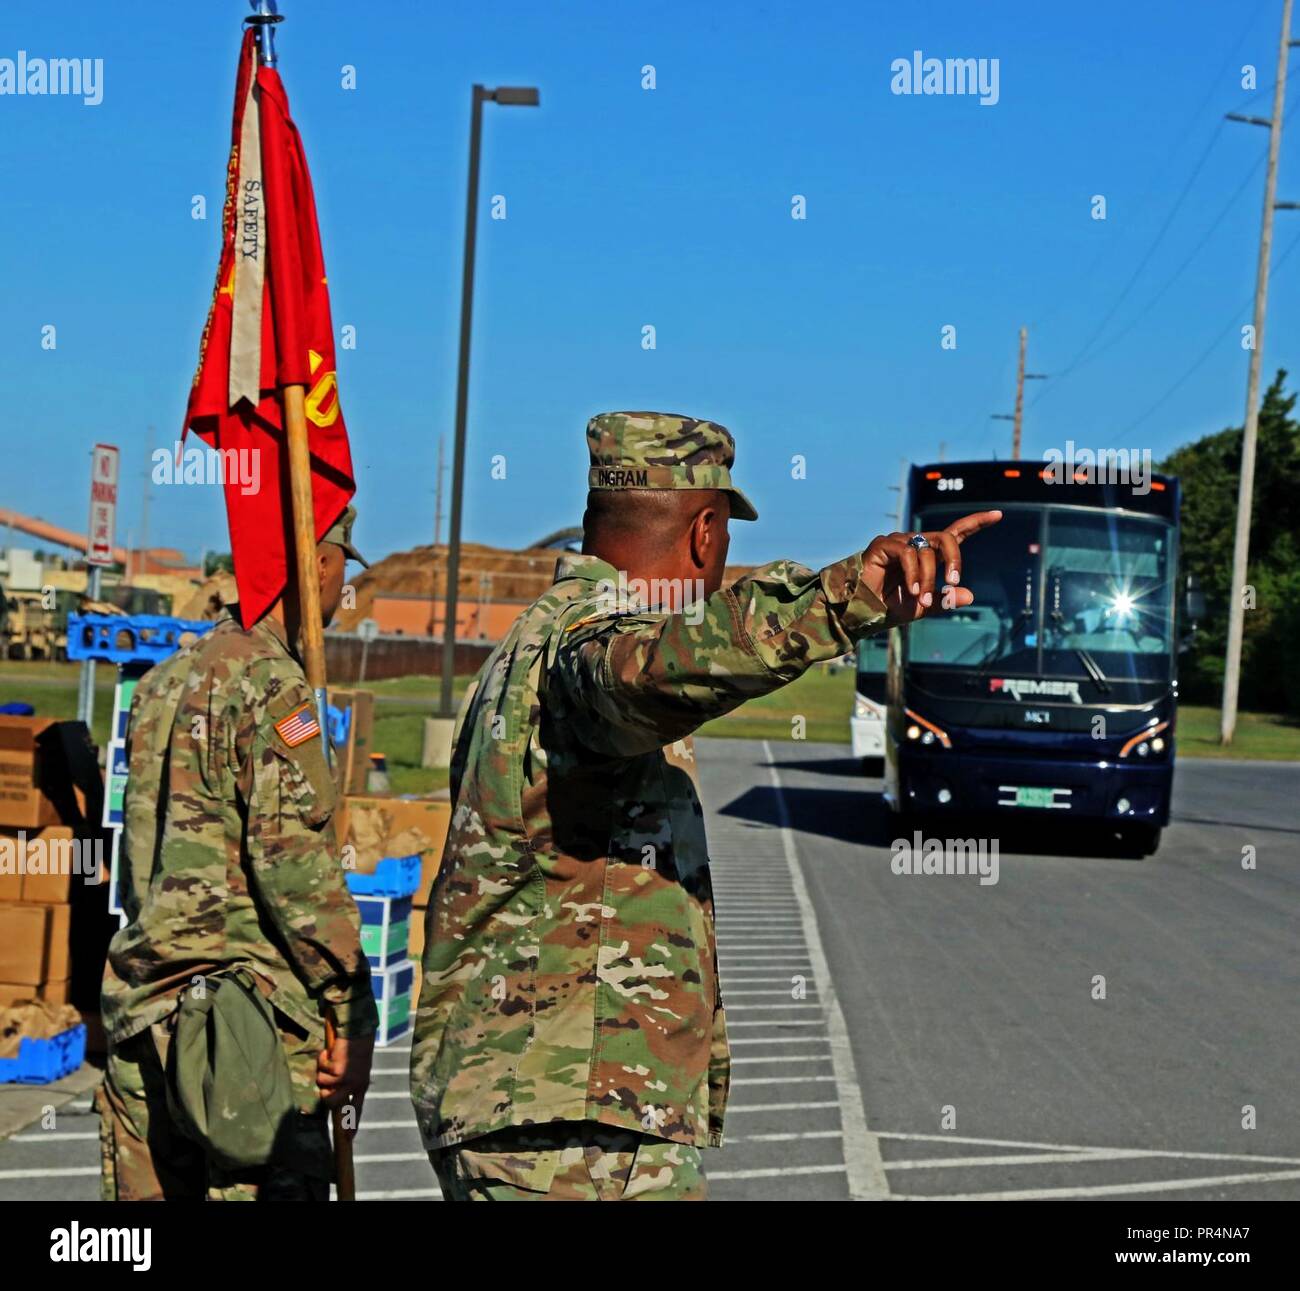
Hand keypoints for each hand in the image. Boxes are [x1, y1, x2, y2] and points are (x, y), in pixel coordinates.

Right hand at [316, 1030, 373, 1130]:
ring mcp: (346, 1078)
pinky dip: (322, 1059)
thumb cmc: (356, 1050)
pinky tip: (331, 1052)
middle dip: (324, 1093)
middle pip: (331, 1103)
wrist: (358, 1031)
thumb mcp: (357, 1070)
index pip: (357, 1109)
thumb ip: (347, 1084)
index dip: (351, 1124)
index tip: (348, 1138)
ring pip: (322, 1086)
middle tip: (326, 1080)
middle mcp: (355, 1084)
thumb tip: (331, 1098)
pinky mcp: (337, 1069)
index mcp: (362, 1085)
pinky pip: (321, 1070)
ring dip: (322, 1072)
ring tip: (331, 1061)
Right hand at [861, 511, 1001, 625]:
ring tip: (922, 598)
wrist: (862, 611)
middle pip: (946, 538)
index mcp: (928, 555)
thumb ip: (945, 599)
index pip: (956, 533)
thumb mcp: (924, 606)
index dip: (977, 522)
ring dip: (929, 577)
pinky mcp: (884, 544)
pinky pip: (908, 553)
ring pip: (927, 550)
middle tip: (954, 582)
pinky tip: (912, 589)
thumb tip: (970, 594)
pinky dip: (913, 573)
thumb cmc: (889, 607)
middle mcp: (915, 543)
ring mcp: (899, 541)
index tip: (999, 514)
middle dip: (954, 560)